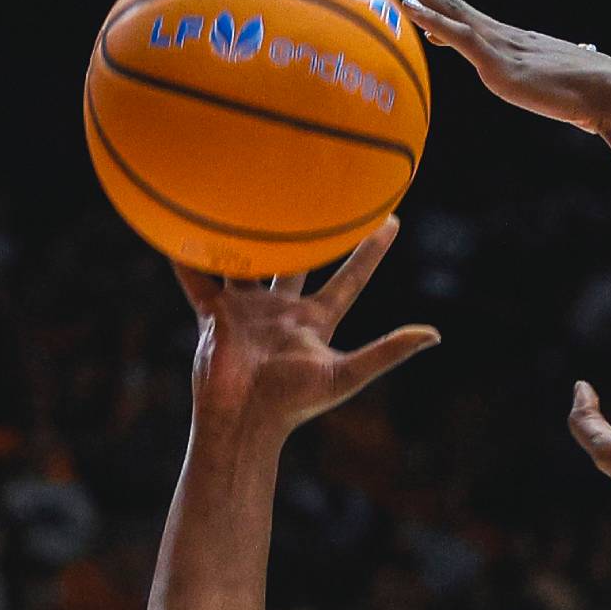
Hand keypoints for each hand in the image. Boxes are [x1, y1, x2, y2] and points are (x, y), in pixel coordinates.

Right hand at [174, 218, 438, 437]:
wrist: (244, 420)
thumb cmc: (295, 402)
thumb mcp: (347, 373)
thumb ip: (388, 351)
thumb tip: (434, 334)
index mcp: (315, 321)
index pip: (350, 279)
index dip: (369, 252)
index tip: (390, 220)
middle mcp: (281, 310)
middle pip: (298, 260)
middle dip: (305, 230)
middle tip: (314, 189)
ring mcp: (247, 310)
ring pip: (246, 261)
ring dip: (244, 234)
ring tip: (244, 194)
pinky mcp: (214, 315)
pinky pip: (197, 280)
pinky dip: (186, 257)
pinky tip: (176, 226)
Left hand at [372, 0, 610, 134]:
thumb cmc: (596, 96)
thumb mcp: (568, 82)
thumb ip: (565, 72)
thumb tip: (583, 55)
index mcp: (514, 43)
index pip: (466, 20)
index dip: (436, 8)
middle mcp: (502, 36)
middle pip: (448, 1)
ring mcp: (499, 45)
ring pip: (447, 7)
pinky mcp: (499, 62)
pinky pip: (459, 35)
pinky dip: (431, 18)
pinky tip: (407, 5)